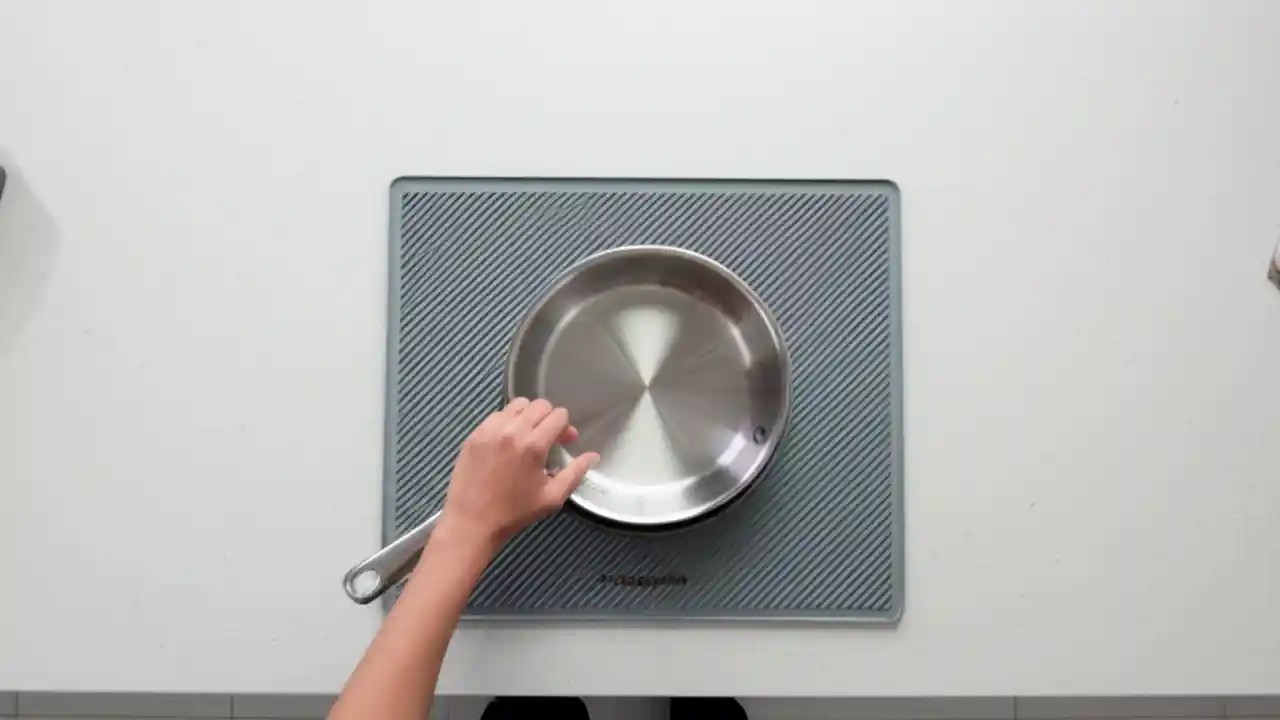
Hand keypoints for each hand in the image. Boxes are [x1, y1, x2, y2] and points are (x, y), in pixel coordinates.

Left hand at [437, 398, 599, 551]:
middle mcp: (511, 430)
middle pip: (539, 405)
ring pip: (516, 405)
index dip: (566, 427)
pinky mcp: (474, 434)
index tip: (564, 442)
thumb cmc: (514, 513)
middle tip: (548, 439)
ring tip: (527, 437)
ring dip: (527, 416)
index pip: (558, 415)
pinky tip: (506, 441)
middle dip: (549, 418)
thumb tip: (592, 456)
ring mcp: (489, 430)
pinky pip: (496, 415)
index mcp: (533, 445)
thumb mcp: (552, 497)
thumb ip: (575, 473)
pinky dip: (506, 421)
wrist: (471, 522)